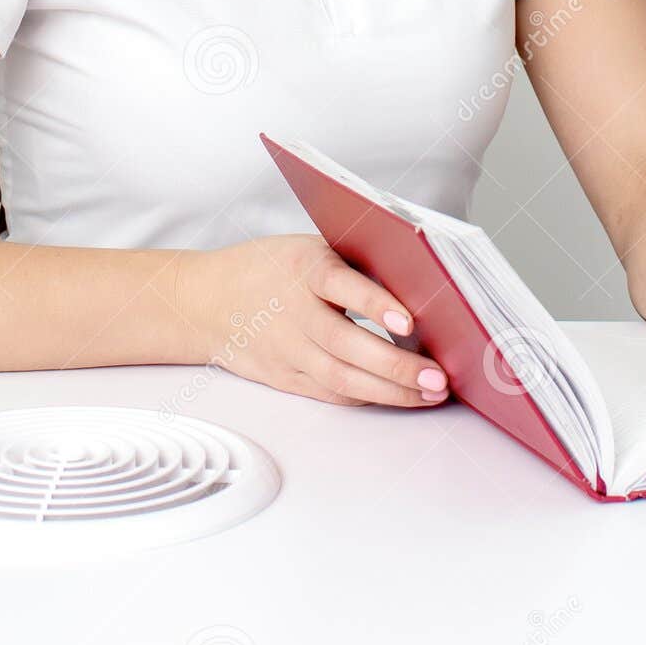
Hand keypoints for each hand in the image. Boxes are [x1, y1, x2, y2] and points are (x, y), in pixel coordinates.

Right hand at [181, 234, 450, 407]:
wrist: (206, 301)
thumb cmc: (270, 266)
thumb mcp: (308, 247)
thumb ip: (352, 264)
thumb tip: (419, 282)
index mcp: (302, 268)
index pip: (342, 285)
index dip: (375, 304)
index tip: (409, 320)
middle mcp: (294, 312)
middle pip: (346, 346)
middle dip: (397, 366)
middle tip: (439, 377)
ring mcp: (288, 350)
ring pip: (342, 379)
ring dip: (391, 391)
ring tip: (431, 394)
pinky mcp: (285, 377)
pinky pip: (331, 393)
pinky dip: (368, 397)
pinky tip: (400, 397)